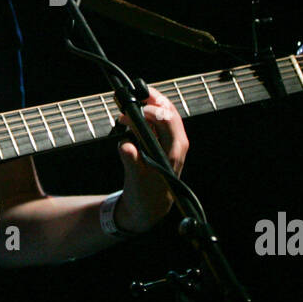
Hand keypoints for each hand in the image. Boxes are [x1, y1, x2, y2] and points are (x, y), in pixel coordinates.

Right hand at [115, 88, 187, 232]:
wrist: (150, 206)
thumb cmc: (145, 194)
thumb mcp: (136, 180)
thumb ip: (132, 162)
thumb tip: (126, 146)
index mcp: (174, 150)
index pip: (168, 119)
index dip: (151, 111)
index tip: (132, 112)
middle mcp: (176, 142)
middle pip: (168, 111)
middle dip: (151, 100)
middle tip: (132, 94)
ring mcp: (171, 142)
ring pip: (163, 114)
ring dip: (147, 107)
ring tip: (126, 111)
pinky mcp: (163, 143)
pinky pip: (157, 123)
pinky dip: (144, 116)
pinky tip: (131, 120)